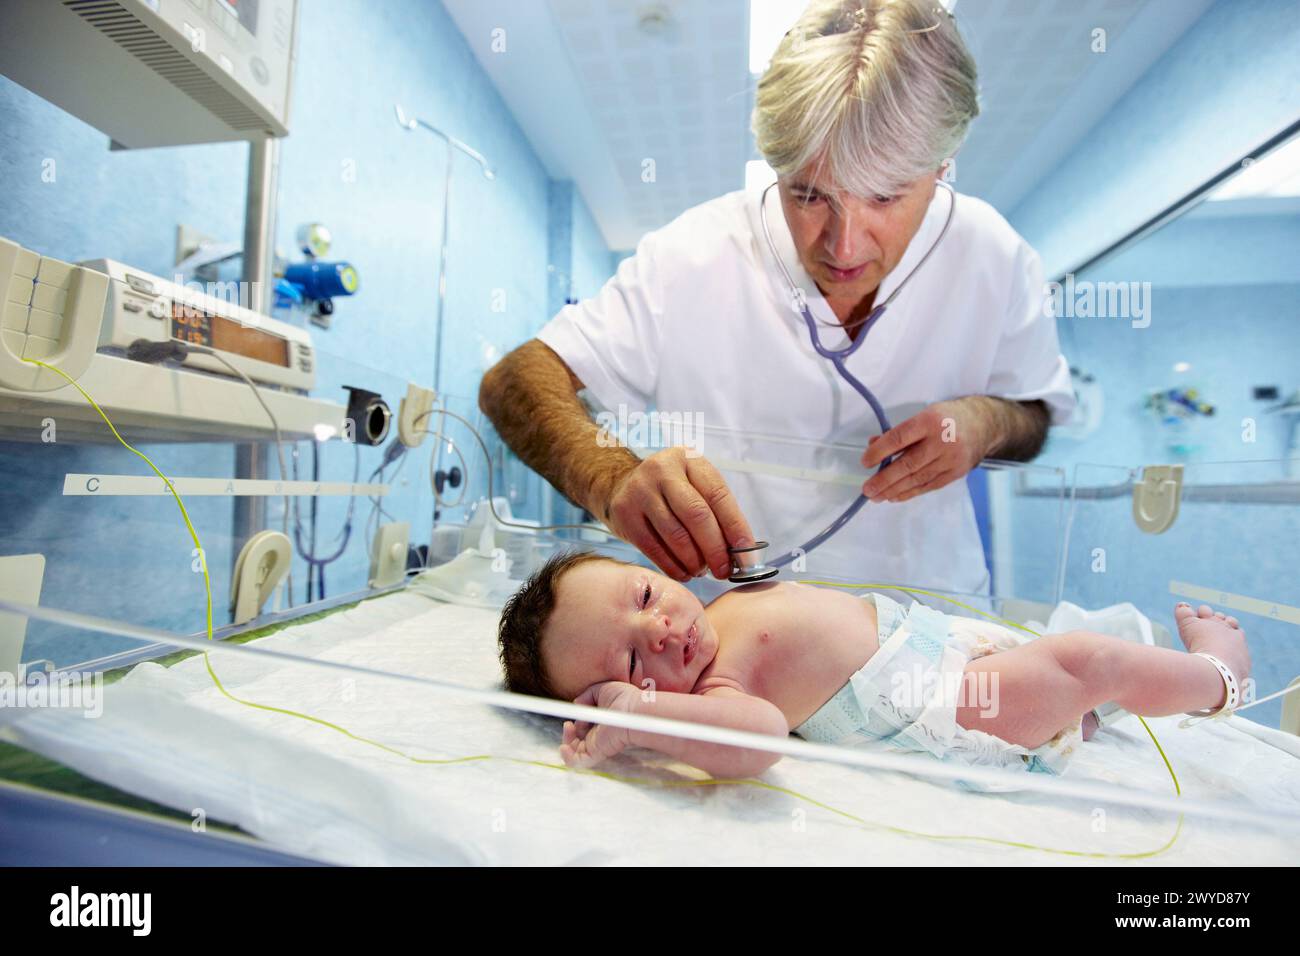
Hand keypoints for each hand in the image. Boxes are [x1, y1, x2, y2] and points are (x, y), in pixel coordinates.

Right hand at [560, 681, 639, 768]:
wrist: (633, 710)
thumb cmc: (623, 698)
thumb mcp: (600, 690)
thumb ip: (586, 696)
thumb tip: (576, 705)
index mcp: (600, 723)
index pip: (583, 728)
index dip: (576, 722)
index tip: (575, 712)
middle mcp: (597, 735)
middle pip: (576, 740)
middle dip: (569, 732)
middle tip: (570, 723)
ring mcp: (596, 745)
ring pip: (574, 750)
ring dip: (566, 740)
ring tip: (568, 727)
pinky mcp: (595, 752)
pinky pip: (576, 762)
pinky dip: (566, 757)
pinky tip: (564, 746)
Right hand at [602, 446, 756, 580]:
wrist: (622, 484)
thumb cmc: (670, 490)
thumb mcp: (694, 484)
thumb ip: (716, 511)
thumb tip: (741, 552)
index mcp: (688, 459)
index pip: (718, 495)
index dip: (735, 527)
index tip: (746, 553)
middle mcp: (662, 470)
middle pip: (696, 515)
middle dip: (715, 549)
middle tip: (724, 570)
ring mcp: (639, 491)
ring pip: (675, 535)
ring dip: (694, 561)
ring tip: (703, 570)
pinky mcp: (624, 513)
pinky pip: (654, 548)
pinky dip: (673, 567)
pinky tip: (684, 572)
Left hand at [860, 399, 995, 502]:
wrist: (983, 425)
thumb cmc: (946, 419)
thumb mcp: (923, 415)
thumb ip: (900, 432)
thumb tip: (873, 445)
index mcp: (930, 421)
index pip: (900, 438)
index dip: (880, 451)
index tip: (865, 462)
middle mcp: (942, 441)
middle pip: (908, 464)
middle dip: (885, 479)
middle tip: (867, 489)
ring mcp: (951, 459)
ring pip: (918, 479)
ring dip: (894, 490)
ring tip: (876, 496)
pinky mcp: (956, 473)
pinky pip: (929, 486)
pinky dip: (910, 493)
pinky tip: (895, 496)